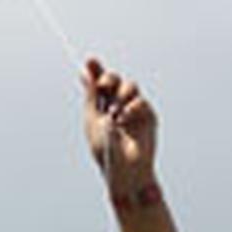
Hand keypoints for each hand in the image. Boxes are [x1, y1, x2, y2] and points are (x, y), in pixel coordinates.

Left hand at [81, 58, 156, 196]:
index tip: (90, 61)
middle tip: (103, 85)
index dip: (95, 70)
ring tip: (115, 111)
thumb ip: (90, 96)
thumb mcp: (93, 120)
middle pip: (115, 79)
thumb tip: (83, 74)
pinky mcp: (148, 117)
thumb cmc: (105, 150)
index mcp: (101, 107)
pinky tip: (125, 118)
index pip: (99, 83)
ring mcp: (133, 110)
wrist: (123, 170)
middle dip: (108, 78)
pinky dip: (132, 107)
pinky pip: (141, 101)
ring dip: (121, 93)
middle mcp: (117, 105)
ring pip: (130, 86)